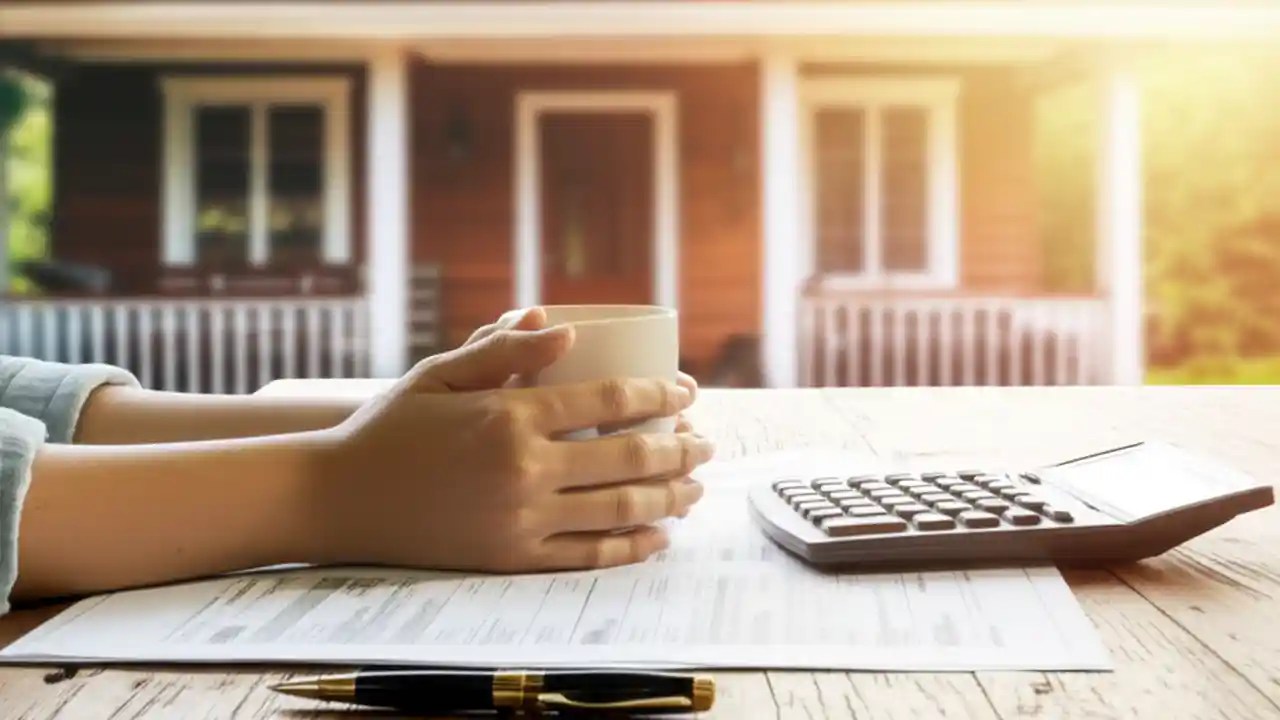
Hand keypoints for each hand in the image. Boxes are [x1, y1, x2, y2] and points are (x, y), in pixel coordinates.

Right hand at [312, 323, 714, 572]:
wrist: (337, 498)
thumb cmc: (389, 428)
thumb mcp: (441, 374)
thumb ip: (503, 350)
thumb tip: (562, 327)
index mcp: (512, 415)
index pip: (612, 400)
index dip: (660, 396)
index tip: (687, 393)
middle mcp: (525, 468)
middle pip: (630, 457)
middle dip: (680, 449)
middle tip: (706, 443)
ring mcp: (520, 518)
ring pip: (620, 510)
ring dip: (669, 498)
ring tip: (695, 488)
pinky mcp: (510, 557)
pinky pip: (587, 555)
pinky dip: (630, 547)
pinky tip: (658, 537)